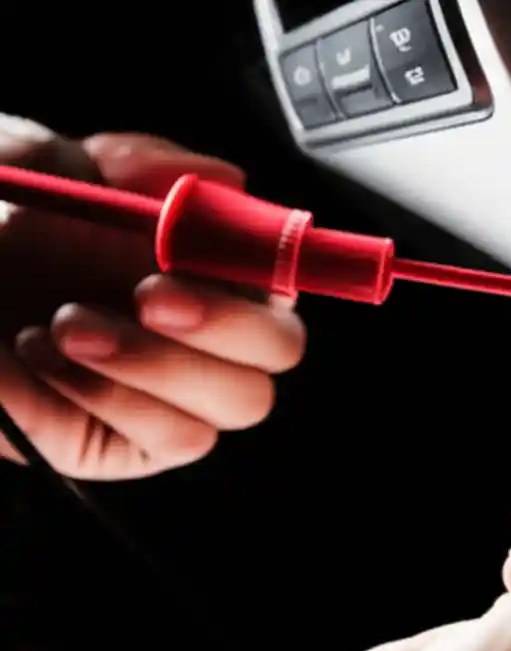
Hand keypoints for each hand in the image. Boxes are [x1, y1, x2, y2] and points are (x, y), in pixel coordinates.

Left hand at [0, 115, 305, 479]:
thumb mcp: (40, 164)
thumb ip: (131, 161)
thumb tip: (217, 178)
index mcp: (202, 260)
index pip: (284, 266)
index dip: (270, 260)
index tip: (200, 245)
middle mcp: (204, 329)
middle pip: (279, 347)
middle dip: (225, 322)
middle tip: (147, 293)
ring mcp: (174, 392)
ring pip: (239, 400)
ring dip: (159, 363)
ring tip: (65, 325)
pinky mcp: (133, 442)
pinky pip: (173, 438)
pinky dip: (112, 399)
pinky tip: (43, 360)